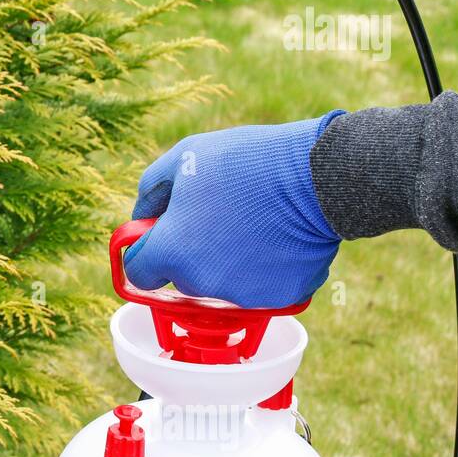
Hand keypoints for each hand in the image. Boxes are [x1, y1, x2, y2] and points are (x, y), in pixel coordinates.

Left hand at [125, 114, 344, 307]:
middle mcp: (202, 282)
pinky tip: (278, 236)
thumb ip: (152, 190)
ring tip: (253, 222)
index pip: (139, 272)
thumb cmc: (246, 162)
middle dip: (190, 253)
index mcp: (171, 252)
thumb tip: (142, 215)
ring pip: (222, 283)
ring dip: (228, 261)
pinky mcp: (280, 298)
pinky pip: (261, 285)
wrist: (318, 175)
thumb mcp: (184, 158)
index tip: (160, 235)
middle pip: (182, 277)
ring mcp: (242, 294)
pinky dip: (265, 267)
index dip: (147, 251)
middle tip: (215, 217)